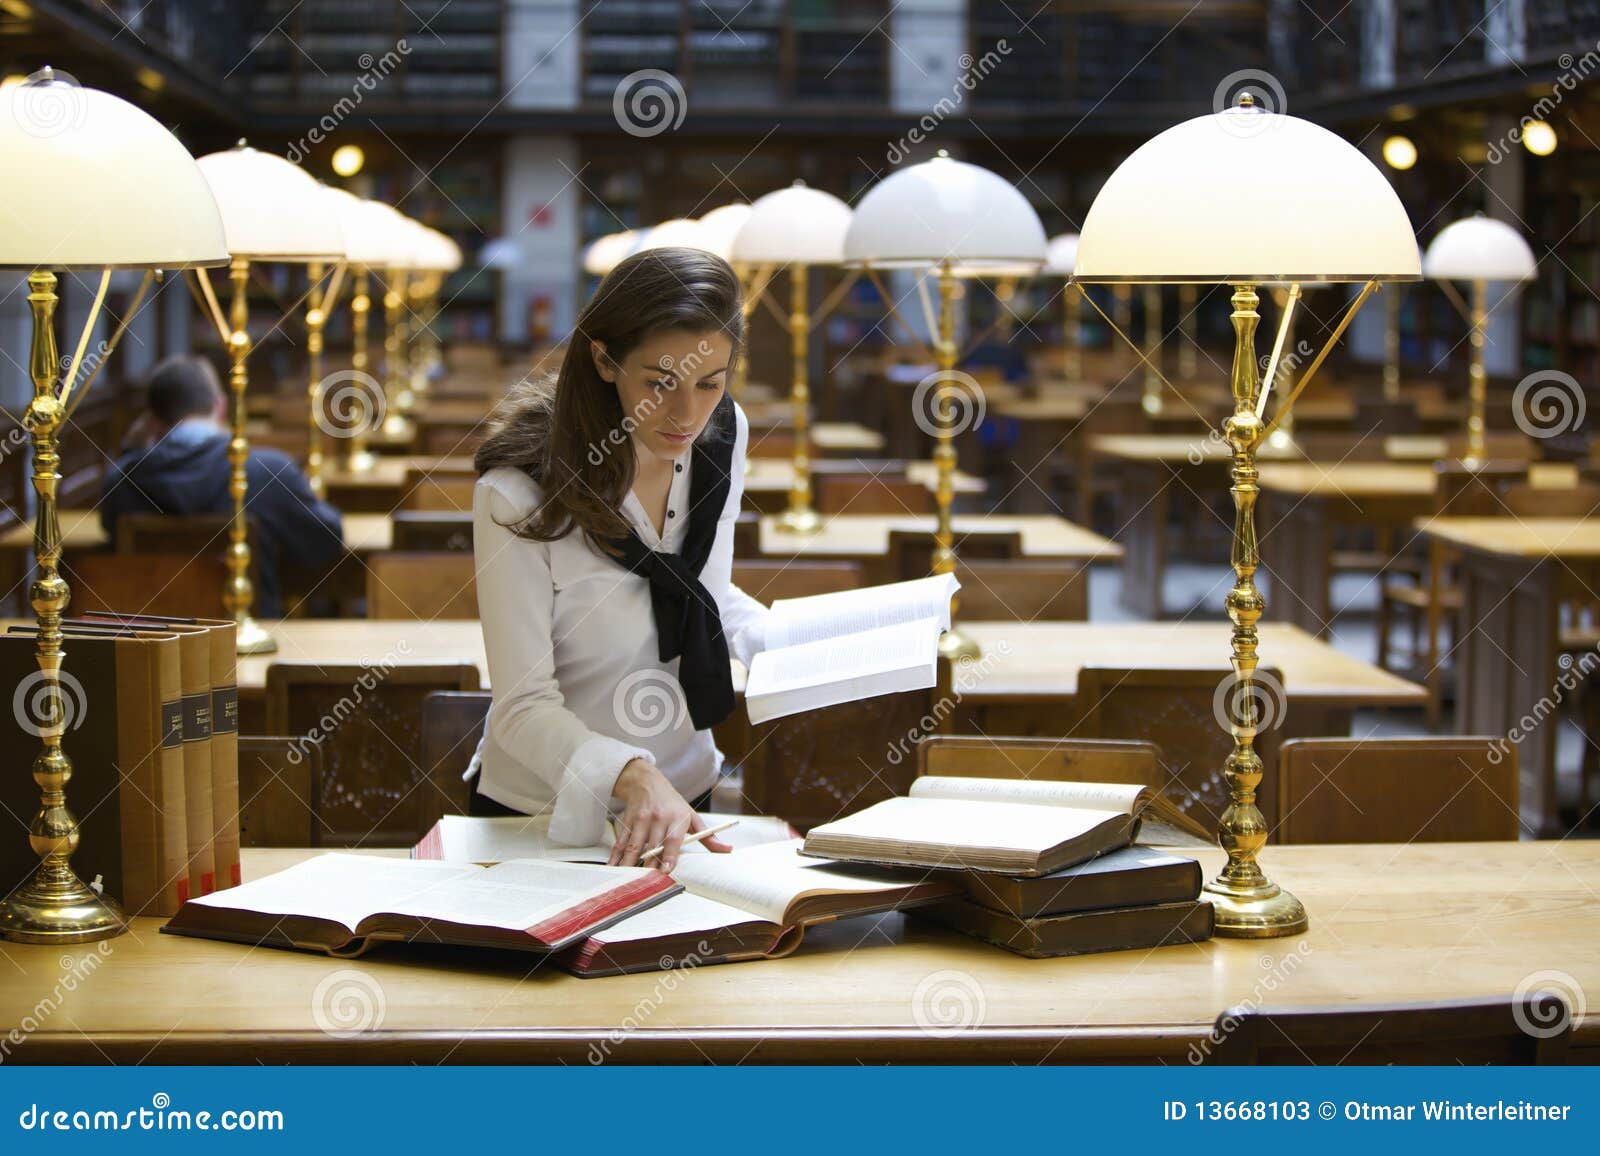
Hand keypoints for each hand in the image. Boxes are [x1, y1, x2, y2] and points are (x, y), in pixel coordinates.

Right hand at [608, 758, 732, 871]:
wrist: (646, 782)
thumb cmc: (672, 803)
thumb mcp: (692, 816)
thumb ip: (708, 837)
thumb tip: (728, 850)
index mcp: (677, 818)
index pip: (673, 840)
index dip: (669, 856)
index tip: (666, 871)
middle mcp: (658, 819)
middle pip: (652, 846)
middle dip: (649, 866)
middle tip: (646, 883)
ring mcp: (641, 820)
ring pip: (634, 846)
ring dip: (630, 864)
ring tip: (627, 879)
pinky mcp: (627, 822)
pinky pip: (621, 843)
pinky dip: (617, 857)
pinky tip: (614, 868)